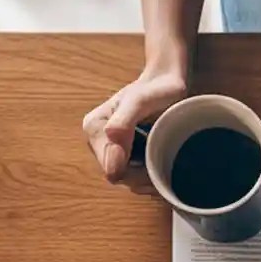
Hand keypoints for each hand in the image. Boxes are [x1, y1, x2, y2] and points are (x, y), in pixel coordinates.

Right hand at [82, 70, 187, 187]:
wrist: (166, 82)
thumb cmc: (155, 89)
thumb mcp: (140, 101)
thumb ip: (124, 121)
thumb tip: (110, 138)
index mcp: (94, 128)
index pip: (111, 169)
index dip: (135, 173)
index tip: (158, 163)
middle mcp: (97, 141)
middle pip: (119, 176)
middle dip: (142, 177)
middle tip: (165, 164)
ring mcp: (109, 148)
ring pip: (127, 179)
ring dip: (146, 177)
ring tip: (165, 162)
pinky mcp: (123, 152)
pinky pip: (133, 174)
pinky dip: (148, 174)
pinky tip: (162, 164)